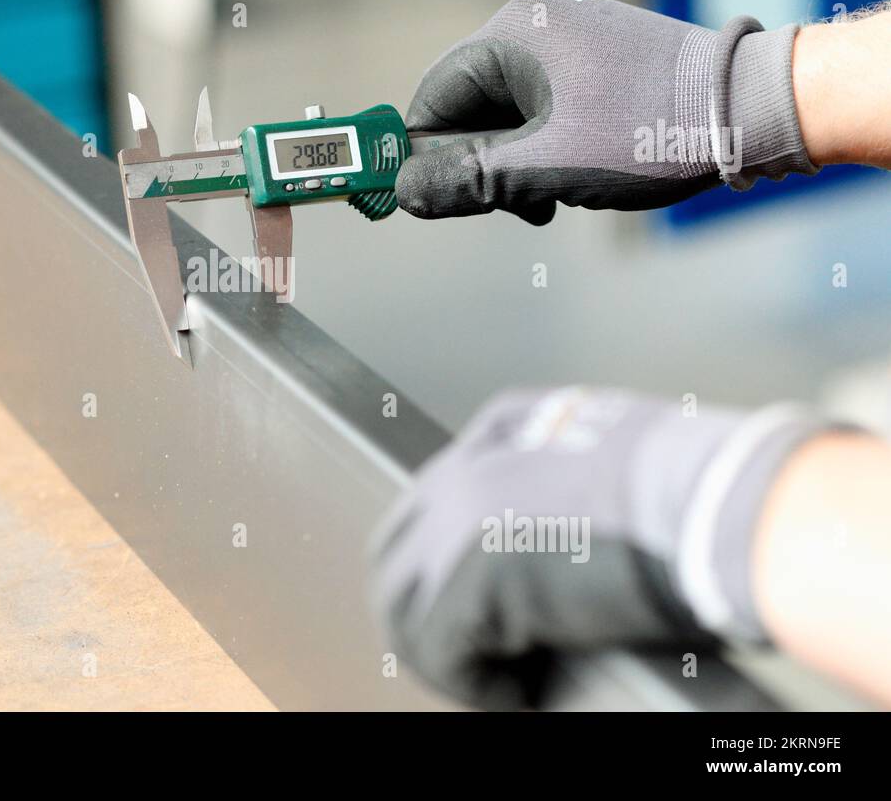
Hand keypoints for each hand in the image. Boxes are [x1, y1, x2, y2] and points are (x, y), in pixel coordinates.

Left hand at [370, 386, 829, 708]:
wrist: (722, 506)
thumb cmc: (704, 493)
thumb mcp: (615, 459)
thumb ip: (561, 487)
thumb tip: (549, 554)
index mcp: (503, 428)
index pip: (434, 504)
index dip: (447, 567)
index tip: (486, 612)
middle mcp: (465, 466)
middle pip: (398, 553)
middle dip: (427, 610)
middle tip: (474, 656)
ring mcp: (454, 519)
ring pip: (404, 606)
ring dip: (446, 652)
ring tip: (496, 681)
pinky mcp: (463, 577)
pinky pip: (438, 650)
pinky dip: (476, 684)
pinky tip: (520, 693)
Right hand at [398, 0, 816, 223]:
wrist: (751, 109)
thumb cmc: (645, 134)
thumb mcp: (543, 169)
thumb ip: (465, 181)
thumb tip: (403, 191)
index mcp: (510, 34)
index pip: (430, 100)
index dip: (426, 157)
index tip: (439, 201)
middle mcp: (532, 23)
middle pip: (467, 107)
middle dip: (483, 164)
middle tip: (517, 206)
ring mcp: (567, 36)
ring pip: (507, 113)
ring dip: (516, 162)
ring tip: (555, 193)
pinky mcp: (595, 55)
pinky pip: (543, 105)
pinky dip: (545, 145)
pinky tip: (577, 172)